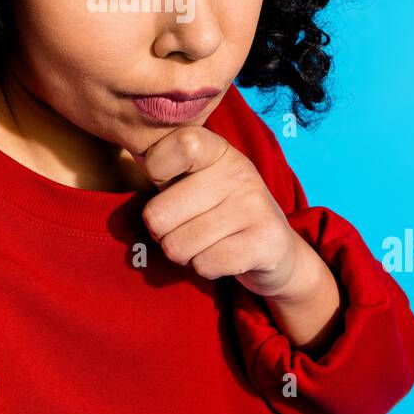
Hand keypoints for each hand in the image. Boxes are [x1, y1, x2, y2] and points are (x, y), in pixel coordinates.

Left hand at [129, 124, 315, 301]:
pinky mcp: (265, 241)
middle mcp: (238, 171)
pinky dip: (205, 268)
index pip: (177, 145)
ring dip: (185, 254)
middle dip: (163, 233)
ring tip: (206, 242)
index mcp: (217, 149)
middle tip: (186, 228)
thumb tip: (136, 161)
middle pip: (158, 215)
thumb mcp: (193, 181)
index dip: (156, 169)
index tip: (166, 181)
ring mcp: (254, 205)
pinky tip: (223, 256)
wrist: (276, 249)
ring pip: (177, 246)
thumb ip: (164, 170)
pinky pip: (203, 265)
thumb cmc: (218, 212)